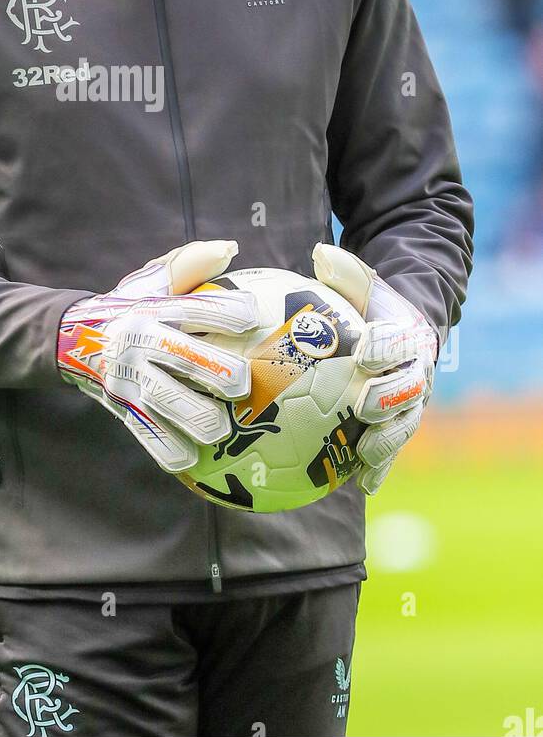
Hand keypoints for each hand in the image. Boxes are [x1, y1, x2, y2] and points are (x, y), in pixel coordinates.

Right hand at [58, 241, 258, 472]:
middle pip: (184, 358)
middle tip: (242, 384)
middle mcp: (140, 341)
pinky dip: (170, 449)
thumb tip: (231, 249)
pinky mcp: (123, 407)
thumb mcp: (151, 281)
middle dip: (218, 372)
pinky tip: (191, 458)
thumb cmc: (128, 305)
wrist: (72, 339)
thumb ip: (189, 264)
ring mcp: (130, 377)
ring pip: (167, 401)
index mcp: (153, 308)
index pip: (194, 308)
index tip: (253, 316)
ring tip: (221, 428)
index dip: (226, 311)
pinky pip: (148, 436)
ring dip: (197, 417)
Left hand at [312, 243, 437, 494]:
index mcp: (409, 336)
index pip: (402, 340)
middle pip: (410, 389)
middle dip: (390, 398)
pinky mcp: (398, 426)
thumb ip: (344, 271)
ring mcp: (410, 403)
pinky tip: (359, 484)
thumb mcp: (359, 283)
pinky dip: (378, 468)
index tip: (366, 350)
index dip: (388, 346)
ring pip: (405, 425)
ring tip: (363, 456)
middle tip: (363, 405)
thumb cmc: (370, 305)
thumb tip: (320, 252)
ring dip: (387, 442)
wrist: (399, 331)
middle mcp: (416, 372)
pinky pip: (391, 450)